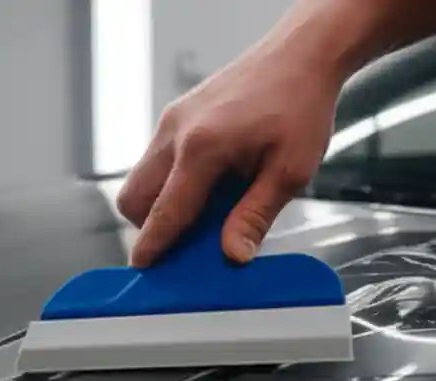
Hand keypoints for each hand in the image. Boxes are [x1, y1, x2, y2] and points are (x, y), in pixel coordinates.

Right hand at [117, 41, 341, 266]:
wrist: (301, 54)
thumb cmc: (300, 105)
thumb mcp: (290, 171)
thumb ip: (256, 216)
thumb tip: (233, 255)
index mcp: (202, 148)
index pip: (165, 212)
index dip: (152, 247)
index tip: (143, 271)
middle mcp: (177, 132)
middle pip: (135, 197)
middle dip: (153, 226)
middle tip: (190, 243)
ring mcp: (173, 120)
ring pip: (142, 178)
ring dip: (164, 203)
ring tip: (211, 211)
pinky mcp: (178, 114)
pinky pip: (158, 159)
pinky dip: (173, 181)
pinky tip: (213, 184)